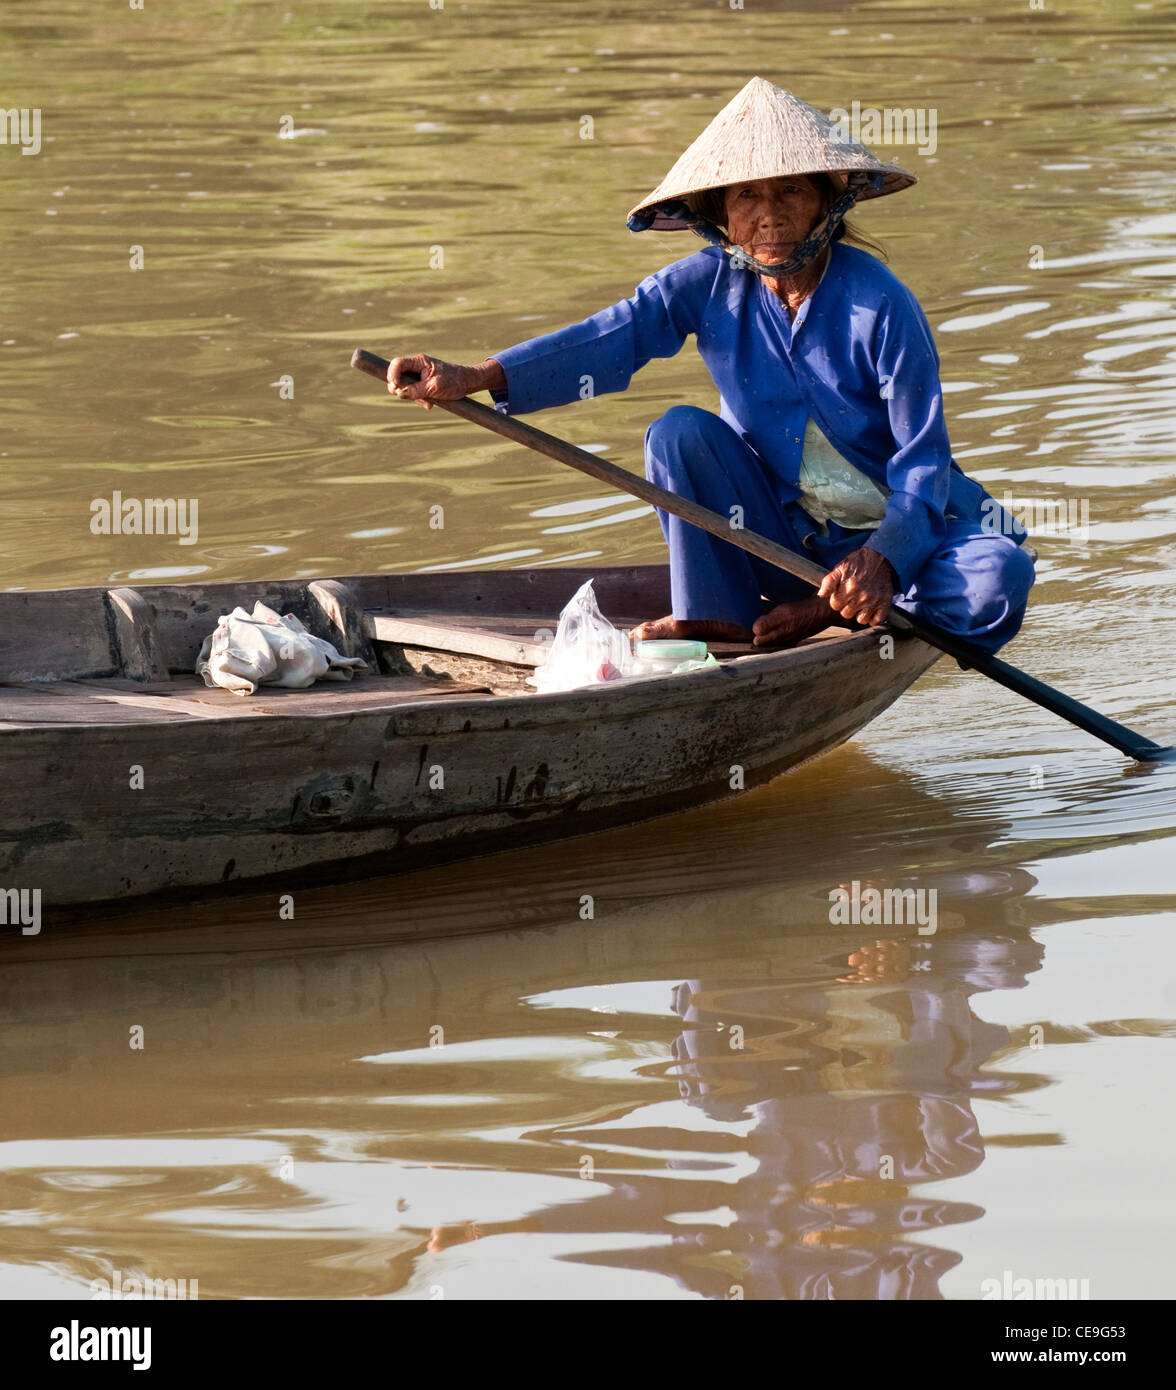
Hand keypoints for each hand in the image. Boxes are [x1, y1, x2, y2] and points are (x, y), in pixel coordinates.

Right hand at [386, 354, 503, 408]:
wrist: (467, 383)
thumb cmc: (453, 381)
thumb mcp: (434, 387)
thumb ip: (416, 390)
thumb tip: (399, 393)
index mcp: (419, 361)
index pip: (398, 363)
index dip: (392, 375)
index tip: (395, 387)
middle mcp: (417, 366)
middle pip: (399, 376)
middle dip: (401, 389)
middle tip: (406, 397)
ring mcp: (420, 375)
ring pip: (406, 387)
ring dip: (414, 397)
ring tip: (428, 404)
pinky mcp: (423, 383)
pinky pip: (414, 392)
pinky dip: (420, 399)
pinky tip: (430, 404)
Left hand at [818, 546, 895, 626]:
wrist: (879, 557)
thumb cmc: (857, 563)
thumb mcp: (839, 568)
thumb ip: (828, 582)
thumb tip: (821, 595)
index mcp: (849, 587)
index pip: (835, 606)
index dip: (837, 600)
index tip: (842, 594)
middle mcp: (862, 595)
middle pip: (847, 614)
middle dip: (847, 607)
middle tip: (852, 597)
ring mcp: (875, 600)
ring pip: (861, 620)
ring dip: (860, 613)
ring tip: (861, 603)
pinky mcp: (885, 602)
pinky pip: (877, 620)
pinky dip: (874, 617)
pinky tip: (871, 609)